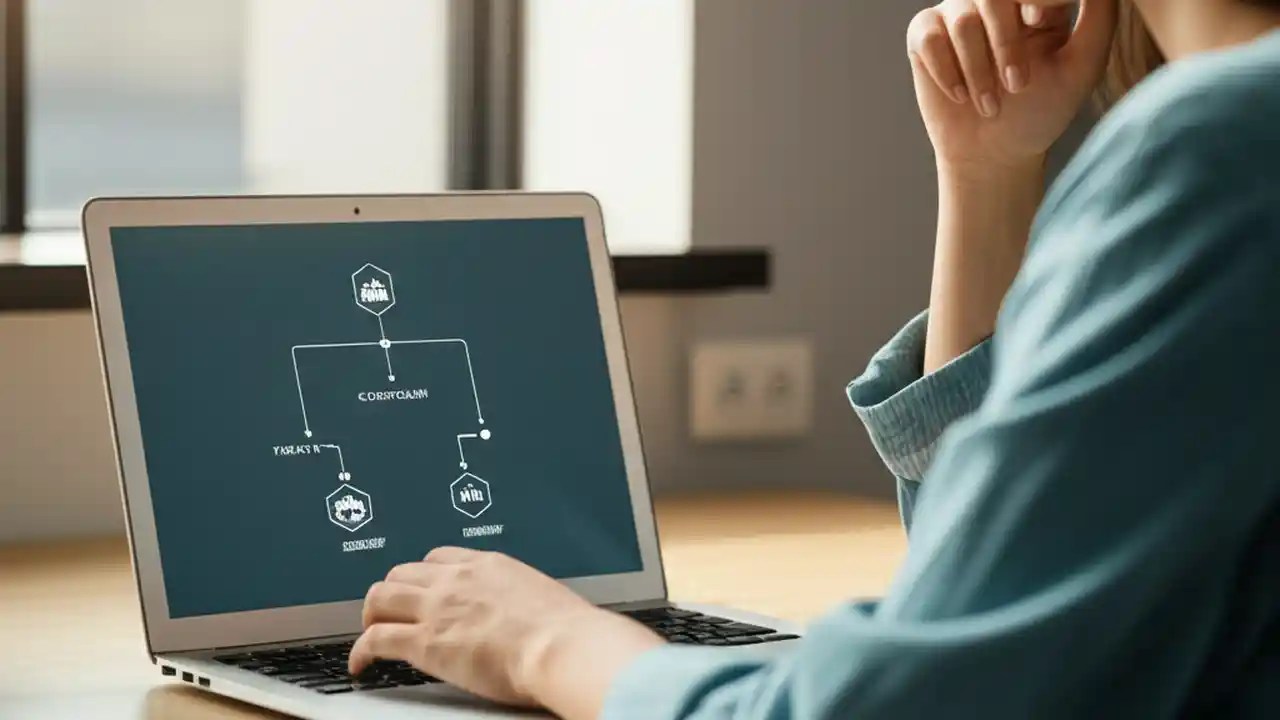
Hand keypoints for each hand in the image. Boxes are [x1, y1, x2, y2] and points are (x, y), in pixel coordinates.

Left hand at [350, 547, 663, 715]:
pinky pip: (376, 640)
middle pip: (402, 573)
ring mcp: (438, 608)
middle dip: (392, 592)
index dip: (423, 574)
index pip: (439, 557)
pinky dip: (360, 651)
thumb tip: (528, 615)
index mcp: (489, 565)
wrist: (563, 646)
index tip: (422, 588)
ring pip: (380, 598)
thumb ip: (522, 599)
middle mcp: (457, 579)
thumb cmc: (566, 631)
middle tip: (390, 611)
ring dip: (371, 615)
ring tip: (370, 631)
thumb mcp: (542, 598)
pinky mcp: (425, 643)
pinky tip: (360, 663)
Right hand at [907, 0, 1116, 171]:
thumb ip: (1100, 17)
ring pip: (963, 19)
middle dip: (1005, 41)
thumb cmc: (1040, 111)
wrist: (994, 152)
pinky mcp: (924, 36)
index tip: (1036, 22)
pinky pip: (928, 36)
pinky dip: (946, 70)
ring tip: (989, 106)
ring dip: (977, 69)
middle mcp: (995, 0)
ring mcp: (957, 14)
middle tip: (1017, 85)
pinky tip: (959, 96)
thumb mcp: (1082, 66)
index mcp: (1035, 0)